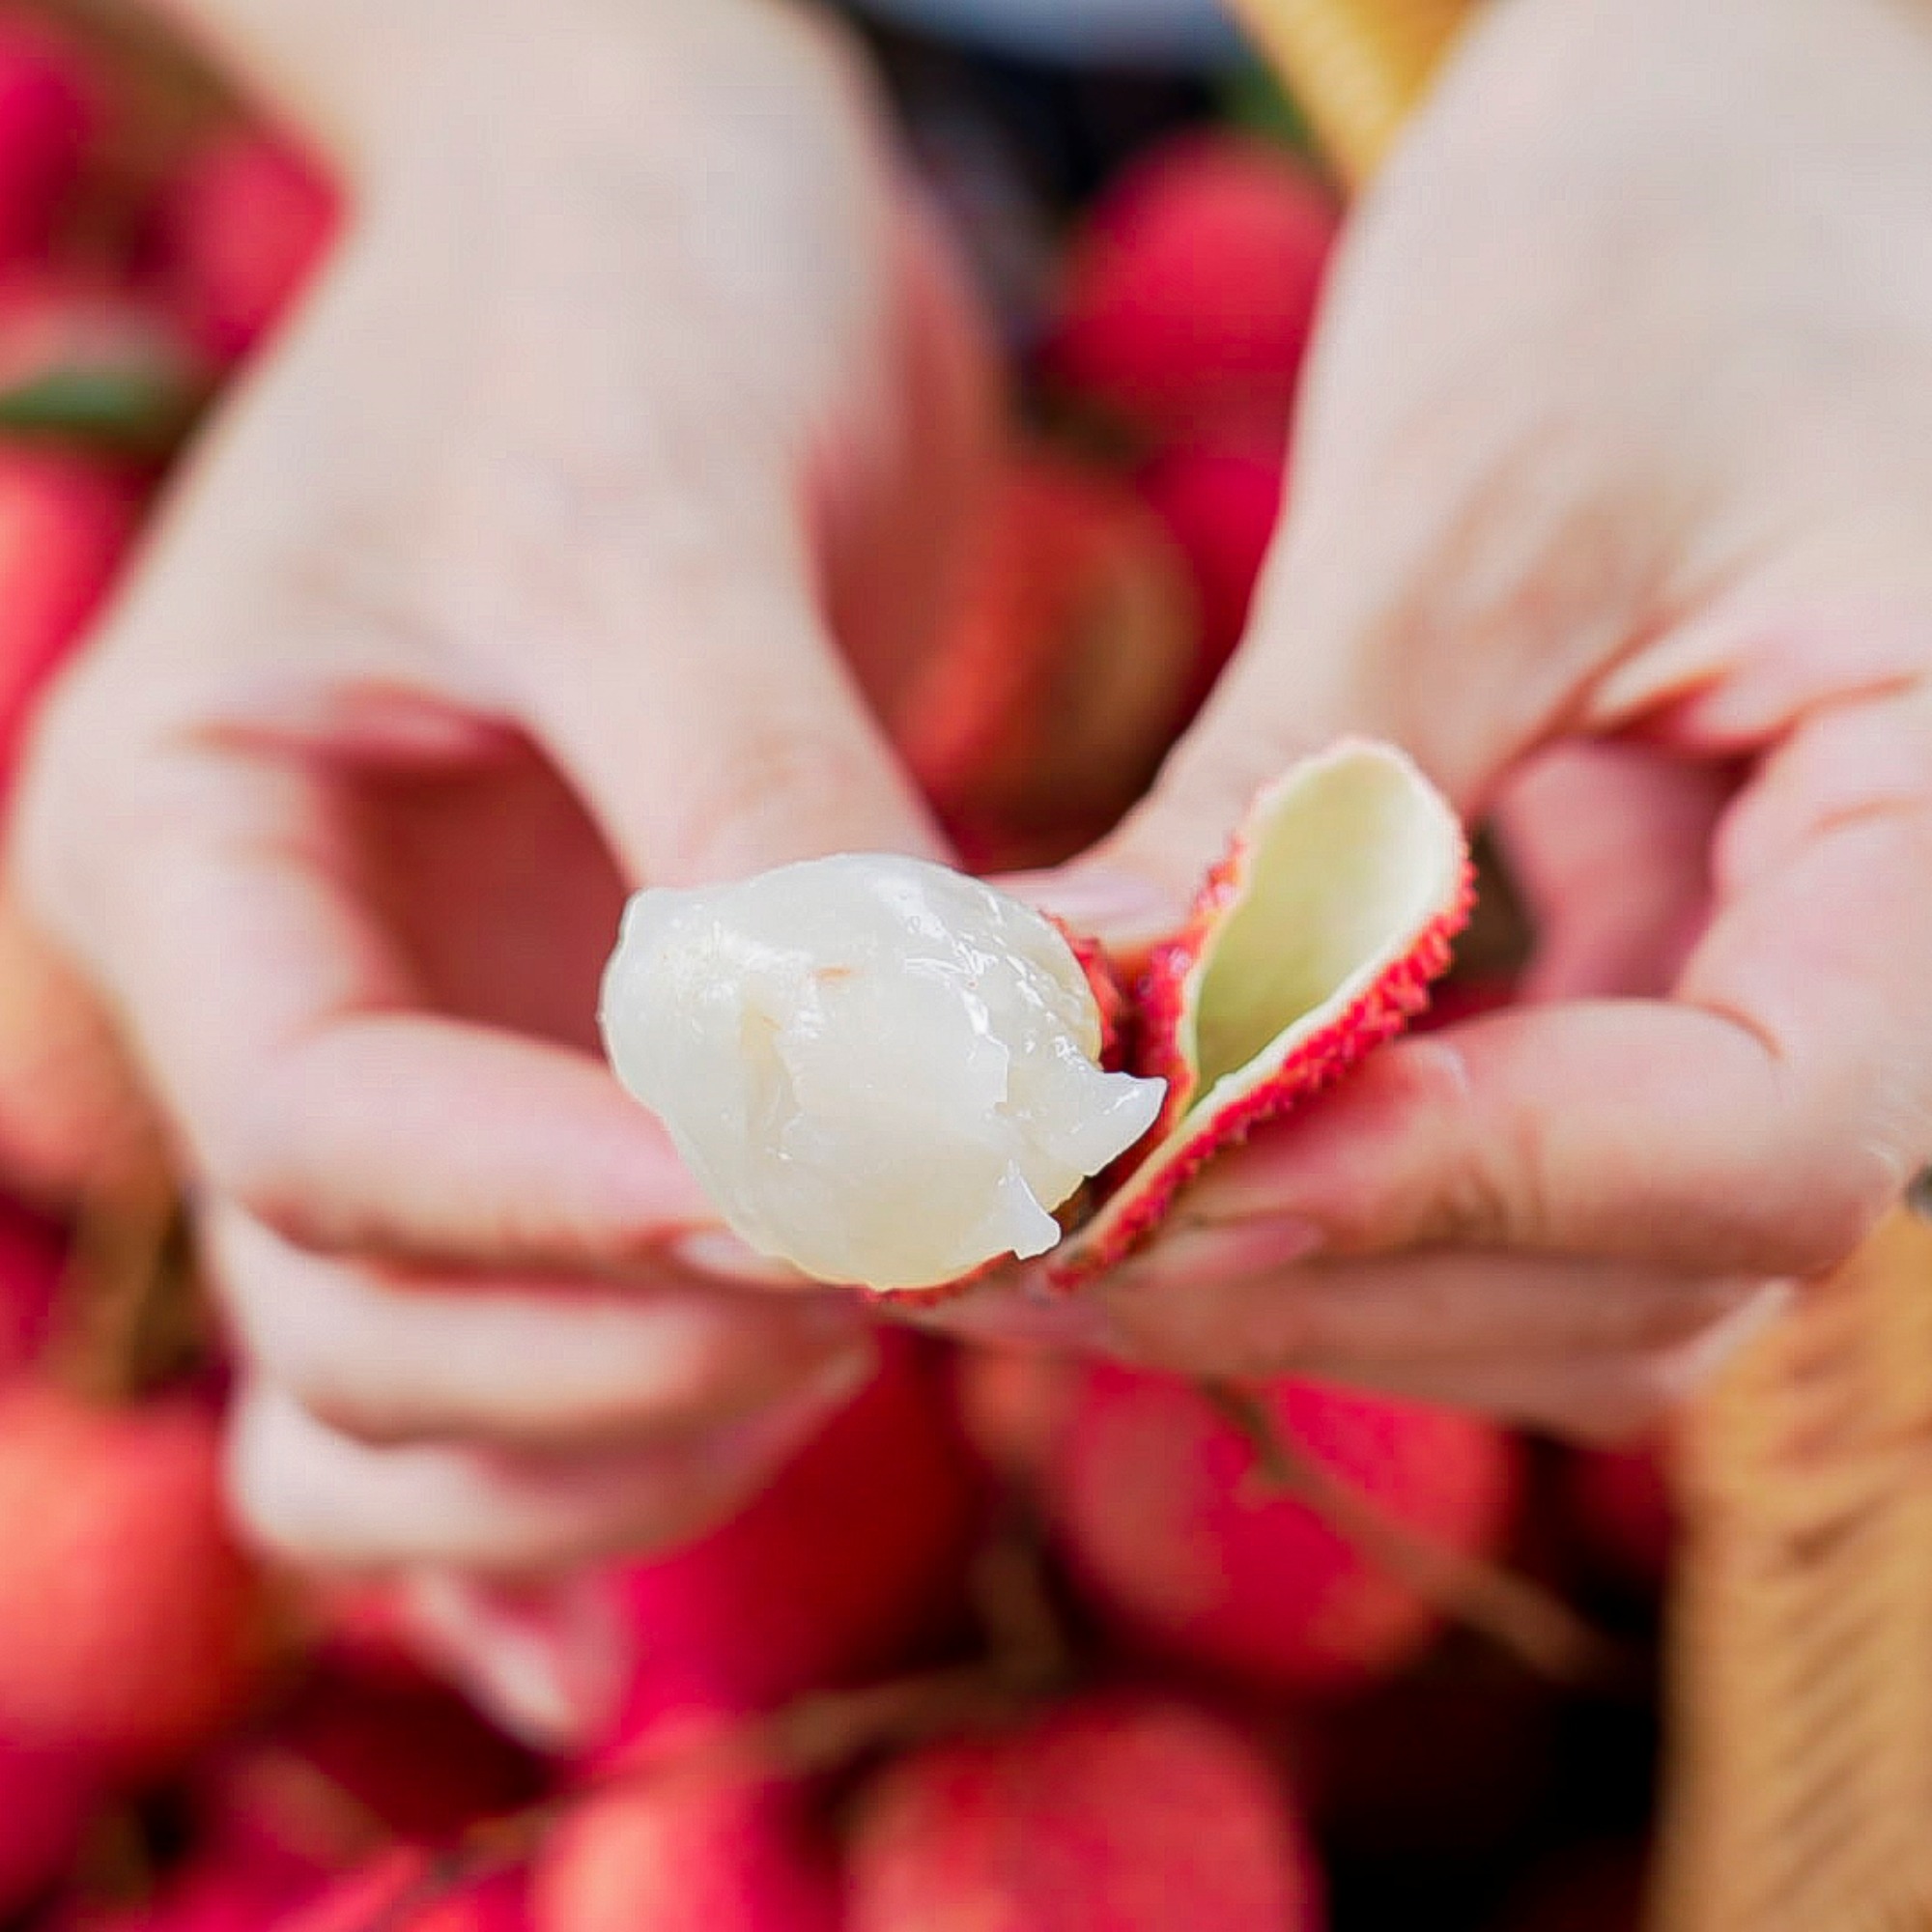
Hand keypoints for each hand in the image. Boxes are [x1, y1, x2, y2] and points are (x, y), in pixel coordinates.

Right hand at [14, 0, 993, 1616]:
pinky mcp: (559, 1086)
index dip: (574, 1217)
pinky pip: (529, 1367)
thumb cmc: (627, 297)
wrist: (677, 225)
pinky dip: (639, 1446)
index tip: (838, 1217)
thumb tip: (914, 1106)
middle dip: (625, 1365)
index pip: (322, 1135)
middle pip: (362, 1335)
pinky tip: (794, 1405)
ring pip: (413, 1414)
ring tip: (859, 1344)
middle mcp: (277, 990)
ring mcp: (422, 1057)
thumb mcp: (659, 517)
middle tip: (898, 1282)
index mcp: (196, 837)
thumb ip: (760, 819)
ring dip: (624, 1451)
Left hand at [936, 0, 1931, 1440]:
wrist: (1723, 152)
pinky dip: (1307, 1187)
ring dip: (1287, 1275)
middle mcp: (1884, 965)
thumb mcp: (1478, 503)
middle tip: (1019, 1245)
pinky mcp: (1635, 982)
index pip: (1768, 1132)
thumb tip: (1072, 1014)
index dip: (1466, 1180)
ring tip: (1029, 1227)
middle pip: (1634, 1271)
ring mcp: (1758, 993)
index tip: (1176, 1167)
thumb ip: (1300, 787)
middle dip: (1312, 1273)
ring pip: (1554, 1278)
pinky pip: (1490, 1172)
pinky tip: (1125, 1143)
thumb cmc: (1661, 244)